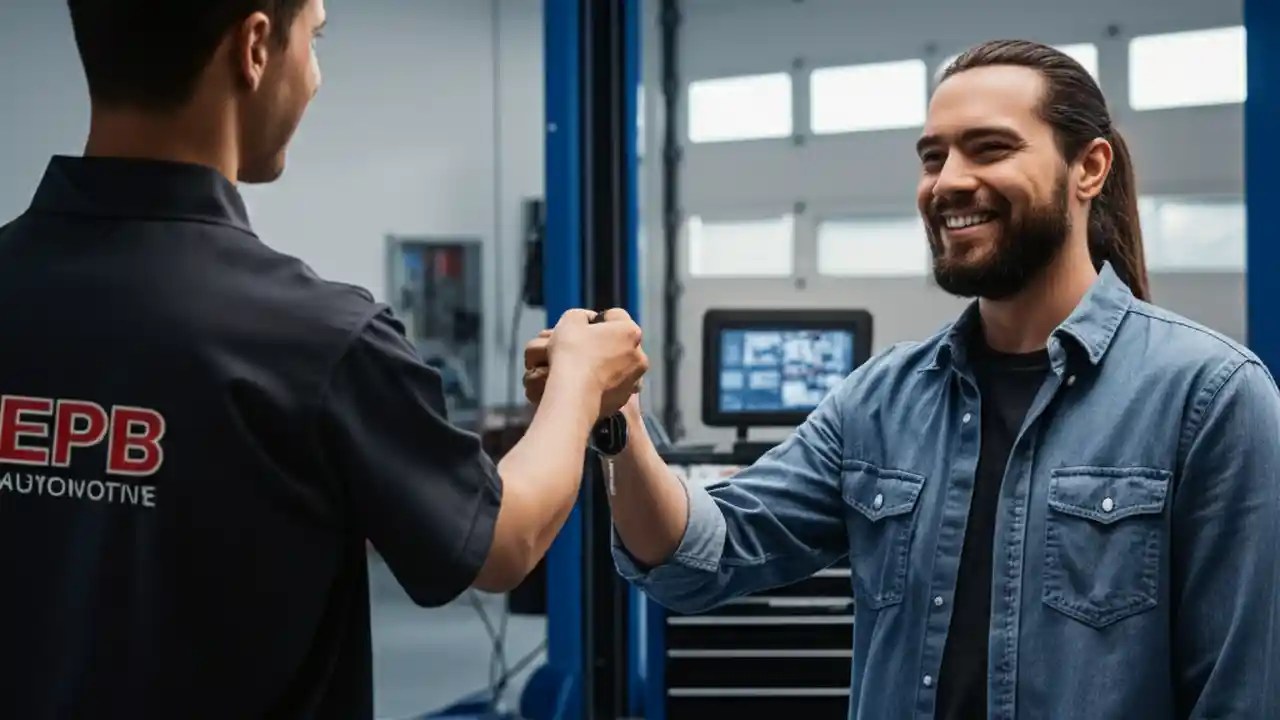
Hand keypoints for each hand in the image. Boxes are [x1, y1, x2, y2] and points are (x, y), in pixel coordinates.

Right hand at [523, 308, 647, 417]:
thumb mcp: (570, 320)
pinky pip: (616, 385)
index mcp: (630, 331)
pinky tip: (588, 384)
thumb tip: (587, 321)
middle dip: (605, 343)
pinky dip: (605, 383)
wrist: (573, 396)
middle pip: (621, 342)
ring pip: (621, 365)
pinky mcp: (625, 398)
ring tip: (586, 369)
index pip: (615, 316)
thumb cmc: (572, 353)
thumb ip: (582, 315)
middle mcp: (640, 355)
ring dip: (607, 364)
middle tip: (583, 349)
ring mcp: (634, 379)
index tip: (582, 330)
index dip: (597, 320)